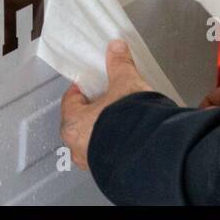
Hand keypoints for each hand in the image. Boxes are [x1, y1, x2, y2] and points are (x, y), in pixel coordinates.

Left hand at [59, 39, 152, 169]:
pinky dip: (114, 143)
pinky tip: (130, 135)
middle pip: (81, 121)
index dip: (83, 89)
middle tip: (110, 99)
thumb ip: (119, 65)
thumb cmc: (128, 121)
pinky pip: (107, 152)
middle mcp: (78, 147)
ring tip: (123, 118)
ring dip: (104, 129)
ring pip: (93, 139)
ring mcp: (93, 162)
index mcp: (73, 125)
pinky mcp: (110, 171)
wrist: (149, 153)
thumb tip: (116, 48)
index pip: (70, 100)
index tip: (93, 83)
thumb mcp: (125, 84)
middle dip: (95, 109)